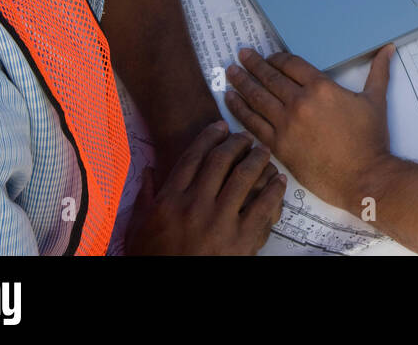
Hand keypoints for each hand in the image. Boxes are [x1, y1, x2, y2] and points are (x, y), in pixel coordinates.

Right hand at [125, 120, 284, 254]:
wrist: (170, 291)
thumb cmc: (154, 258)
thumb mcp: (139, 228)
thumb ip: (145, 197)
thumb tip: (150, 171)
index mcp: (170, 200)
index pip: (193, 157)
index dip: (209, 136)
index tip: (221, 126)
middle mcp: (195, 205)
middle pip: (220, 160)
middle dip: (236, 142)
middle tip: (246, 137)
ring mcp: (219, 221)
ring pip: (244, 177)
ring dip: (258, 159)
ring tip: (264, 152)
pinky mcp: (241, 240)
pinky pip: (263, 206)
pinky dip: (273, 189)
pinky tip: (279, 181)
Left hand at [225, 46, 395, 215]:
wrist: (363, 177)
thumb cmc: (371, 140)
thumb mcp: (376, 100)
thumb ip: (379, 72)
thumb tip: (388, 48)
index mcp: (321, 88)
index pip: (290, 64)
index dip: (276, 58)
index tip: (267, 56)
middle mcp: (299, 103)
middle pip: (269, 78)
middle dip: (252, 64)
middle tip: (240, 55)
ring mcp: (286, 125)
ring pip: (257, 98)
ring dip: (241, 83)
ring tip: (230, 73)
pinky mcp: (279, 146)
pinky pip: (253, 124)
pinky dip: (240, 111)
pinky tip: (231, 101)